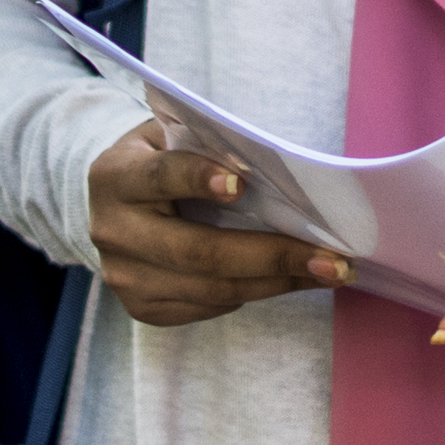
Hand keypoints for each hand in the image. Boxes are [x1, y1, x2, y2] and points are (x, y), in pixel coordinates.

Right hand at [85, 121, 347, 327]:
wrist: (114, 204)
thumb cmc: (159, 159)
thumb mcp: (170, 136)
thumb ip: (207, 145)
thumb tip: (272, 166)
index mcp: (116, 176)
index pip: (159, 177)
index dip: (199, 179)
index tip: (243, 183)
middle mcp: (113, 231)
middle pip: (198, 252)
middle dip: (272, 255)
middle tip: (331, 258)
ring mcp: (124, 277)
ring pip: (212, 289)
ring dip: (278, 283)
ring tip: (329, 273)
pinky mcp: (141, 307)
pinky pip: (209, 307)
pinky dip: (255, 293)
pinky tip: (290, 279)